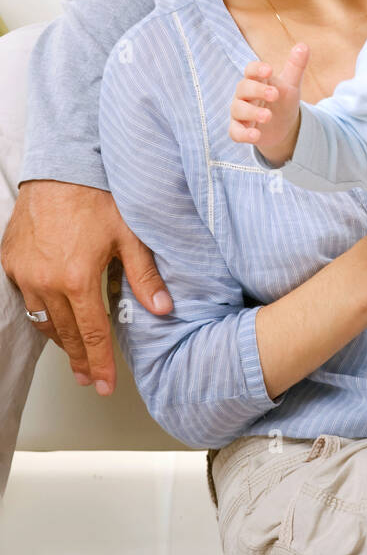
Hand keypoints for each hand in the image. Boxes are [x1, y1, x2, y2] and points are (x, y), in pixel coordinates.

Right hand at [0, 180, 174, 393]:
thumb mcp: (130, 235)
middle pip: (65, 334)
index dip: (100, 363)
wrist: (58, 168)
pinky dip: (41, 311)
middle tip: (87, 379)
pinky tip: (53, 318)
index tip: (103, 385)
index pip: (93, 334)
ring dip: (59, 339)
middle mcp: (46, 281)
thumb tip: (163, 308)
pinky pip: (26, 298)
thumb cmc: (96, 196)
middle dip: (79, 359)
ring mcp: (24, 273)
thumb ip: (144, 275)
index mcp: (78, 279)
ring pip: (42, 320)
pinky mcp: (11, 262)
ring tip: (73, 353)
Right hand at [229, 49, 308, 164]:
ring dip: (251, 112)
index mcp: (256, 80)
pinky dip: (243, 134)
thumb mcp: (291, 84)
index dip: (257, 69)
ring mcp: (240, 112)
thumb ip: (296, 66)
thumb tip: (304, 45)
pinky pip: (235, 132)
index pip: (250, 70)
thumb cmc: (282, 100)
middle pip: (243, 88)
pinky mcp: (240, 130)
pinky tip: (255, 136)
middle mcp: (245, 95)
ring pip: (238, 109)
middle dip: (257, 90)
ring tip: (268, 116)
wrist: (282, 126)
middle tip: (275, 94)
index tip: (270, 70)